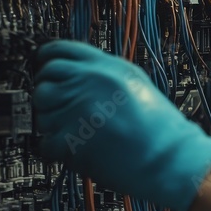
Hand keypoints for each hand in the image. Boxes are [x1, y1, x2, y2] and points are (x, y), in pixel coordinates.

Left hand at [33, 40, 210, 210]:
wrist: (169, 158)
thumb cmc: (159, 126)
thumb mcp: (135, 82)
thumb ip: (102, 73)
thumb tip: (73, 72)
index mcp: (105, 66)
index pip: (58, 51)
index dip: (46, 60)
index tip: (43, 67)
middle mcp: (88, 83)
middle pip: (44, 80)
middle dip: (48, 94)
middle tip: (60, 108)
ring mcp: (76, 111)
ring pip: (41, 112)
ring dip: (52, 123)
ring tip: (77, 132)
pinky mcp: (69, 141)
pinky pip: (45, 142)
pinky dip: (57, 149)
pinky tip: (77, 149)